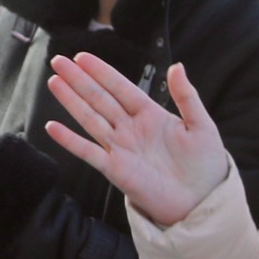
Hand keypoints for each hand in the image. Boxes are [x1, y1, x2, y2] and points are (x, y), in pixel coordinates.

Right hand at [45, 54, 228, 228]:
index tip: (82, 57)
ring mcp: (121, 148)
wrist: (202, 200)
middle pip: (99, 99)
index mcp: (150, 114)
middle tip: (59, 61)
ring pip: (90, 119)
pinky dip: (70, 140)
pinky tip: (53, 127)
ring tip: (54, 82)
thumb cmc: (205, 164)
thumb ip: (187, 96)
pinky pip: (88, 152)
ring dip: (71, 101)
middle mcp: (131, 128)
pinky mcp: (115, 170)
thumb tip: (177, 66)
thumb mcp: (201, 125)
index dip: (101, 72)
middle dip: (79, 80)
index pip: (120, 87)